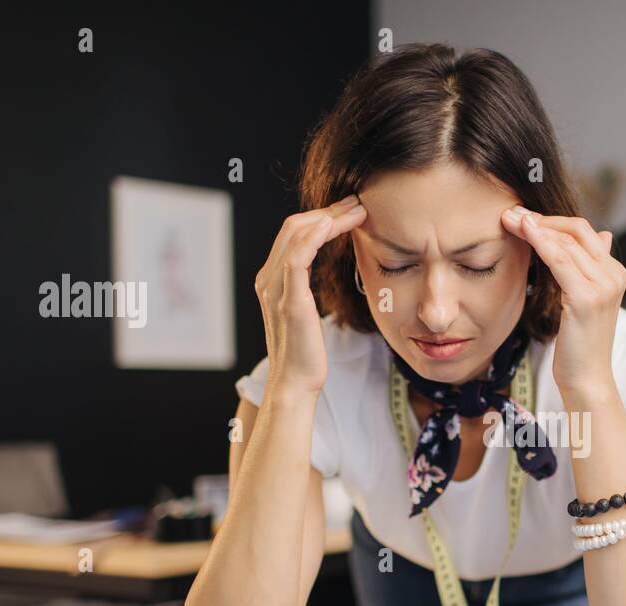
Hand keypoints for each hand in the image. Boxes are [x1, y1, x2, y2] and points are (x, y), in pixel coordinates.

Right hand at [254, 195, 366, 395]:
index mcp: (271, 279)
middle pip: (293, 227)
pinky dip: (313, 236)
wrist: (295, 383)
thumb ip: (304, 287)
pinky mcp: (289, 301)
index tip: (349, 210)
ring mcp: (275, 289)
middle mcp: (268, 279)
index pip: (293, 233)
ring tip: (357, 211)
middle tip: (357, 203)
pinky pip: (296, 258)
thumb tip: (321, 270)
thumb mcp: (305, 311)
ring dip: (328, 218)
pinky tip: (333, 225)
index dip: (321, 216)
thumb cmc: (306, 352)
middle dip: (327, 211)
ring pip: (295, 235)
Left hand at [501, 205, 625, 397]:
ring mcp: (603, 286)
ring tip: (509, 220)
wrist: (587, 379)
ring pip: (565, 242)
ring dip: (534, 227)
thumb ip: (591, 268)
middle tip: (511, 213)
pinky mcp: (586, 298)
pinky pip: (559, 259)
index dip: (552, 221)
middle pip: (576, 230)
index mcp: (615, 273)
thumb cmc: (580, 344)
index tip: (523, 218)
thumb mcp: (587, 300)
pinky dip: (540, 241)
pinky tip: (523, 232)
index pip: (583, 233)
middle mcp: (614, 275)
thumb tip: (604, 235)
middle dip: (541, 218)